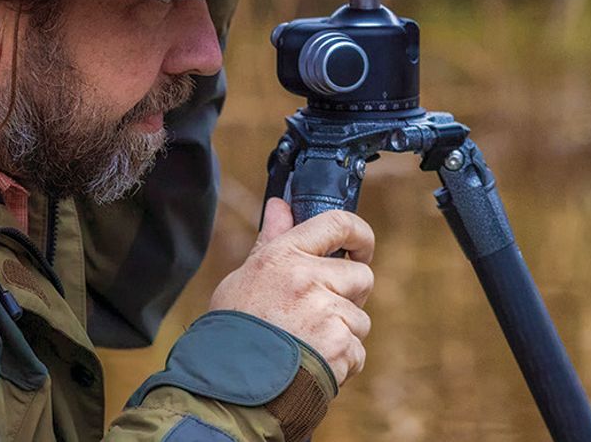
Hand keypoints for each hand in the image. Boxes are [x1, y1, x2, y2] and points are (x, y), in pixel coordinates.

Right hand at [207, 198, 374, 386]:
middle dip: (351, 296)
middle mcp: (307, 278)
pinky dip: (341, 363)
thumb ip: (270, 241)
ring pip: (360, 319)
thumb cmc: (233, 328)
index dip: (359, 234)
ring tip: (308, 345)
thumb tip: (279, 205)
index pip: (336, 223)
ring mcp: (325, 312)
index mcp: (284, 255)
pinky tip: (312, 365)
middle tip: (325, 312)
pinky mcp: (339, 346)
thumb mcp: (245, 277)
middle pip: (361, 276)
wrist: (229, 384)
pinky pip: (357, 351)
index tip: (360, 248)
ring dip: (343, 335)